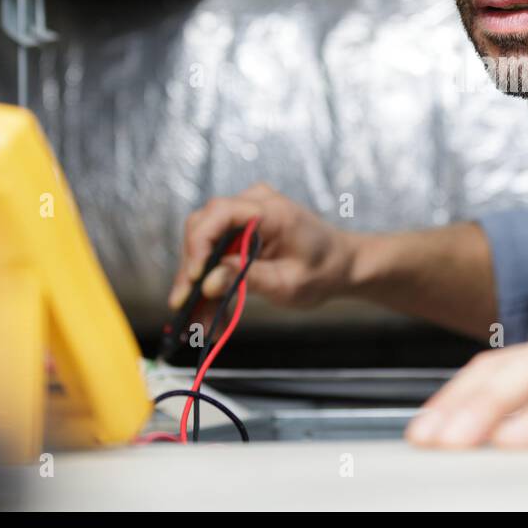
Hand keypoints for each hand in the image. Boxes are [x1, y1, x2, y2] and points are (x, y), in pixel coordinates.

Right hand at [169, 182, 356, 313]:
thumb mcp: (288, 283)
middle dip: (192, 272)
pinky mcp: (241, 231)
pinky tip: (210, 315)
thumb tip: (209, 282)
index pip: (219, 214)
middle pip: (203, 229)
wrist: (341, 265)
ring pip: (204, 245)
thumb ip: (247, 278)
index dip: (200, 244)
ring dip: (199, 284)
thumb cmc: (322, 270)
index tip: (196, 279)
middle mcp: (254, 204)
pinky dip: (211, 283)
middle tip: (186, 309)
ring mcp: (246, 215)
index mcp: (271, 210)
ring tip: (199, 323)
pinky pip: (215, 252)